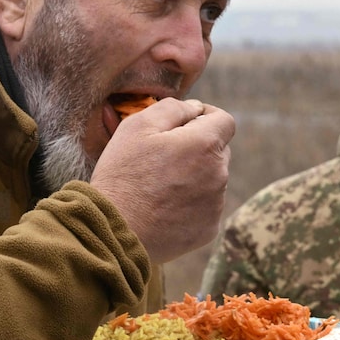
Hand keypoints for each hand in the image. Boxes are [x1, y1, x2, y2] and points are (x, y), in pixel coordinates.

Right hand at [90, 98, 234, 263]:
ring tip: (160, 186)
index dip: (206, 116)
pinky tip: (165, 208)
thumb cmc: (122, 176)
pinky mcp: (208, 229)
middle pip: (219, 151)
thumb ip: (172, 108)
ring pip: (212, 180)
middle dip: (198, 147)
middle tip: (164, 157)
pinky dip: (191, 204)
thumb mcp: (137, 127)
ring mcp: (215, 204)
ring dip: (195, 176)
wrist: (115, 231)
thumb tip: (195, 107)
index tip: (187, 122)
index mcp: (204, 145)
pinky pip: (206, 207)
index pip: (224, 121)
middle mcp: (219, 174)